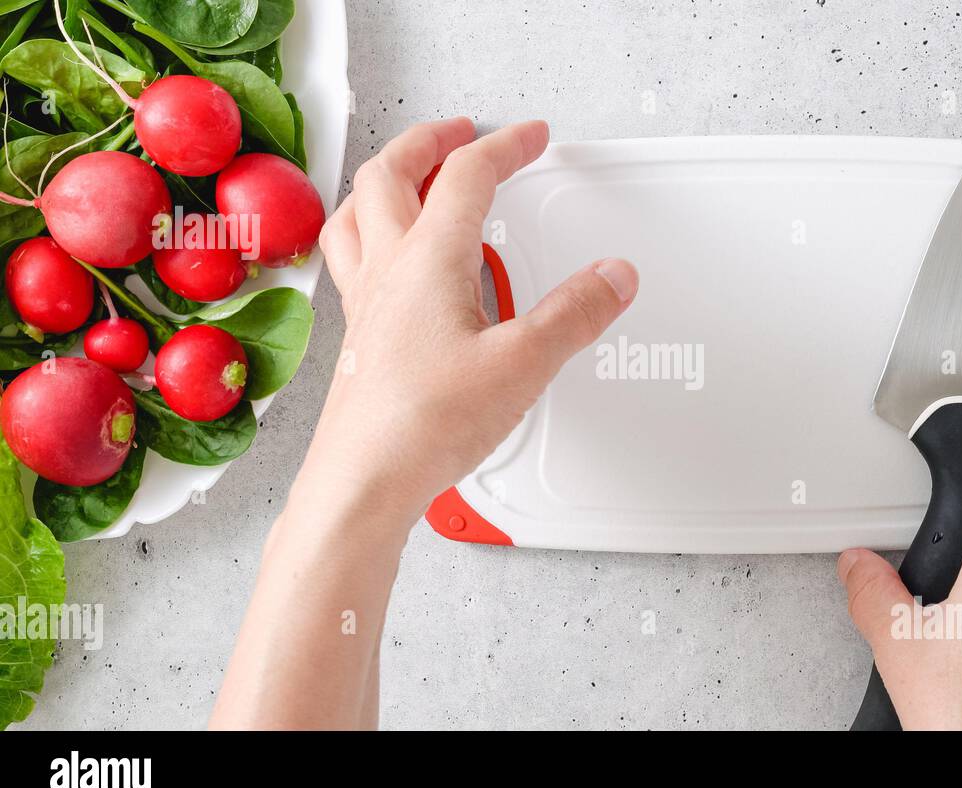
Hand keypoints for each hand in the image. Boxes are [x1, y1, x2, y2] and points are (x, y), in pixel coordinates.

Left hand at [212, 119, 637, 728]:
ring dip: (385, 179)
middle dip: (429, 142)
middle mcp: (386, 272)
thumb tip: (612, 276)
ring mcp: (363, 303)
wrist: (362, 481)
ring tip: (411, 176)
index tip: (532, 137)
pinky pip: (349, 260)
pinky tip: (387, 259)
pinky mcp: (356, 338)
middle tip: (460, 133)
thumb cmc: (424, 425)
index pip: (468, 177)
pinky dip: (368, 232)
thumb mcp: (523, 365)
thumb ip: (573, 314)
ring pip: (356, 213)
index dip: (505, 146)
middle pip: (391, 174)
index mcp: (428, 262)